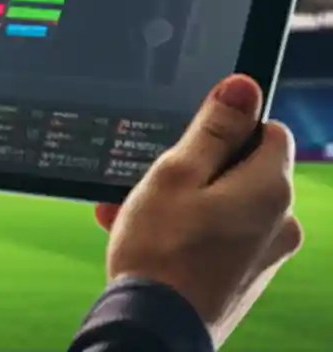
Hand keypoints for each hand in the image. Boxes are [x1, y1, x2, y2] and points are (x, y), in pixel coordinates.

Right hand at [94, 75, 303, 347]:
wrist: (155, 327)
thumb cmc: (160, 251)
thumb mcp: (176, 174)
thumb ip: (213, 129)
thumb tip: (244, 86)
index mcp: (269, 188)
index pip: (268, 130)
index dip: (225, 128)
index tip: (187, 141)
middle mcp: (281, 221)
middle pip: (243, 170)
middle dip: (196, 169)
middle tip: (150, 182)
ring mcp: (266, 254)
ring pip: (227, 205)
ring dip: (184, 202)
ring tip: (133, 213)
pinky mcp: (246, 278)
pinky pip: (222, 237)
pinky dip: (190, 231)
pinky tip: (148, 238)